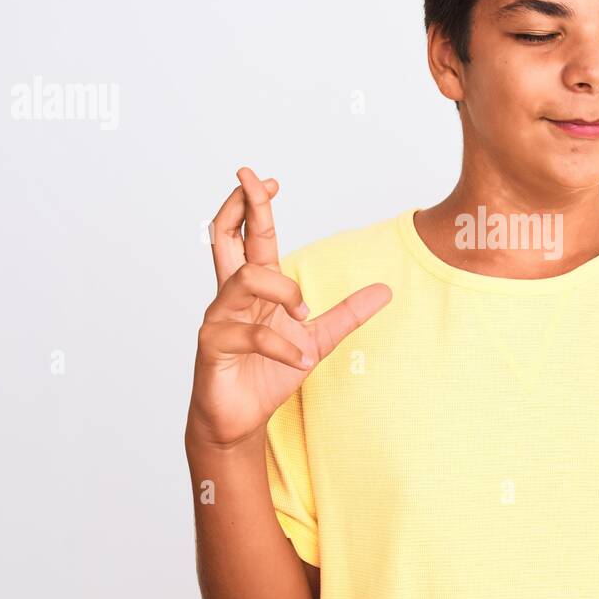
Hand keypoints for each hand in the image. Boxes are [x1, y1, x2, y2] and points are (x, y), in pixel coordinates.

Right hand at [187, 167, 391, 446]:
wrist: (240, 419)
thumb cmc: (267, 373)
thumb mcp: (317, 340)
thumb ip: (347, 314)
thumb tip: (385, 290)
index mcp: (254, 288)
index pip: (251, 237)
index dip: (256, 206)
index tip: (271, 182)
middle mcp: (231, 295)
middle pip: (225, 238)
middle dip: (239, 205)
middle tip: (249, 180)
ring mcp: (218, 318)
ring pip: (244, 279)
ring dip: (283, 291)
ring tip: (303, 316)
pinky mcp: (213, 345)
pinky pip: (247, 332)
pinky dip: (280, 345)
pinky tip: (298, 360)